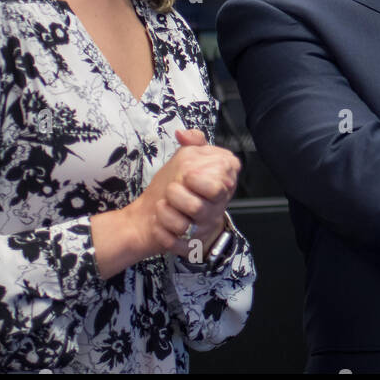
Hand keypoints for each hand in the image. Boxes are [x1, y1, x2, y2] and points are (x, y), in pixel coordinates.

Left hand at [129, 128, 240, 258]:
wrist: (167, 211)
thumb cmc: (182, 182)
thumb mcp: (192, 157)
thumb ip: (194, 141)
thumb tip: (183, 134)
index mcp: (222, 186)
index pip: (220, 185)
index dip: (199, 179)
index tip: (187, 175)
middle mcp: (216, 209)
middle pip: (199, 206)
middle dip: (178, 196)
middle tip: (171, 190)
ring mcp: (204, 229)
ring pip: (185, 225)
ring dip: (165, 213)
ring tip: (161, 206)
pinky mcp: (190, 246)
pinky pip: (175, 244)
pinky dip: (162, 234)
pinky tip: (158, 225)